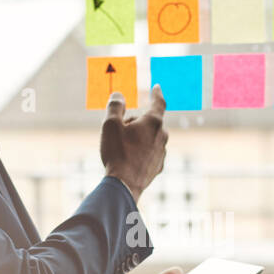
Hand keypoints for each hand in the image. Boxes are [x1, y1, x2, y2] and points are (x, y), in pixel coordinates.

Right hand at [101, 86, 167, 201]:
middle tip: (118, 132)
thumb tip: (118, 95)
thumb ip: (115, 106)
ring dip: (137, 138)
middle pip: (149, 122)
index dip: (157, 93)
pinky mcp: (158, 167)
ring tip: (121, 149)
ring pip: (149, 139)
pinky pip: (149, 153)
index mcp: (153, 122)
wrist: (124, 185)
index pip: (158, 102)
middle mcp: (162, 136)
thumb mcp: (110, 125)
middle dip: (135, 123)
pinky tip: (127, 161)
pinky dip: (140, 153)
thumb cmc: (117, 152)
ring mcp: (162, 153)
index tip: (157, 87)